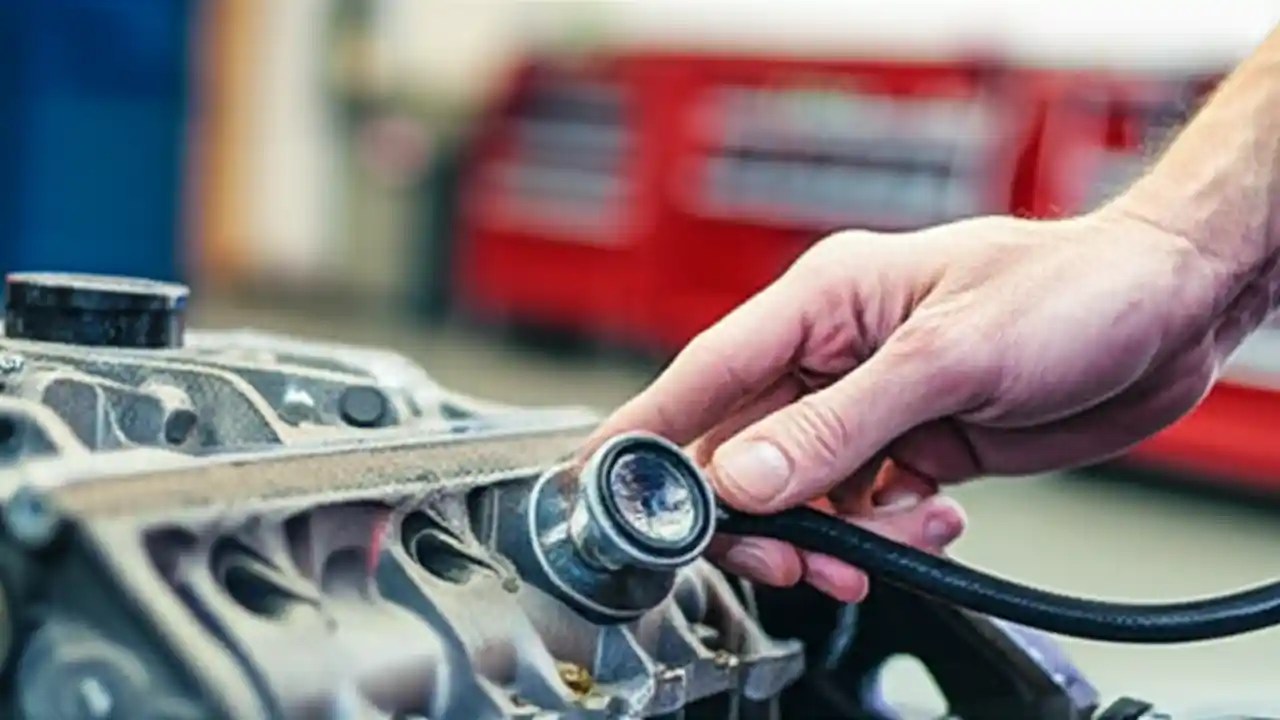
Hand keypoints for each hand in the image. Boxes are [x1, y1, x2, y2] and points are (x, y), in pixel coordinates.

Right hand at [583, 203, 1226, 601]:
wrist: (1168, 315)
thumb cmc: (1072, 293)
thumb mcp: (947, 360)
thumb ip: (838, 426)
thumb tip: (742, 477)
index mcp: (823, 303)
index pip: (708, 371)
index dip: (650, 432)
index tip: (603, 484)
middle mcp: (835, 354)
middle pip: (743, 448)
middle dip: (755, 513)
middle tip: (783, 559)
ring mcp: (872, 404)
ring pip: (799, 489)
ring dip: (825, 534)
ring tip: (865, 555)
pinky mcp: (911, 445)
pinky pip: (860, 506)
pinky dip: (879, 534)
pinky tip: (926, 522)